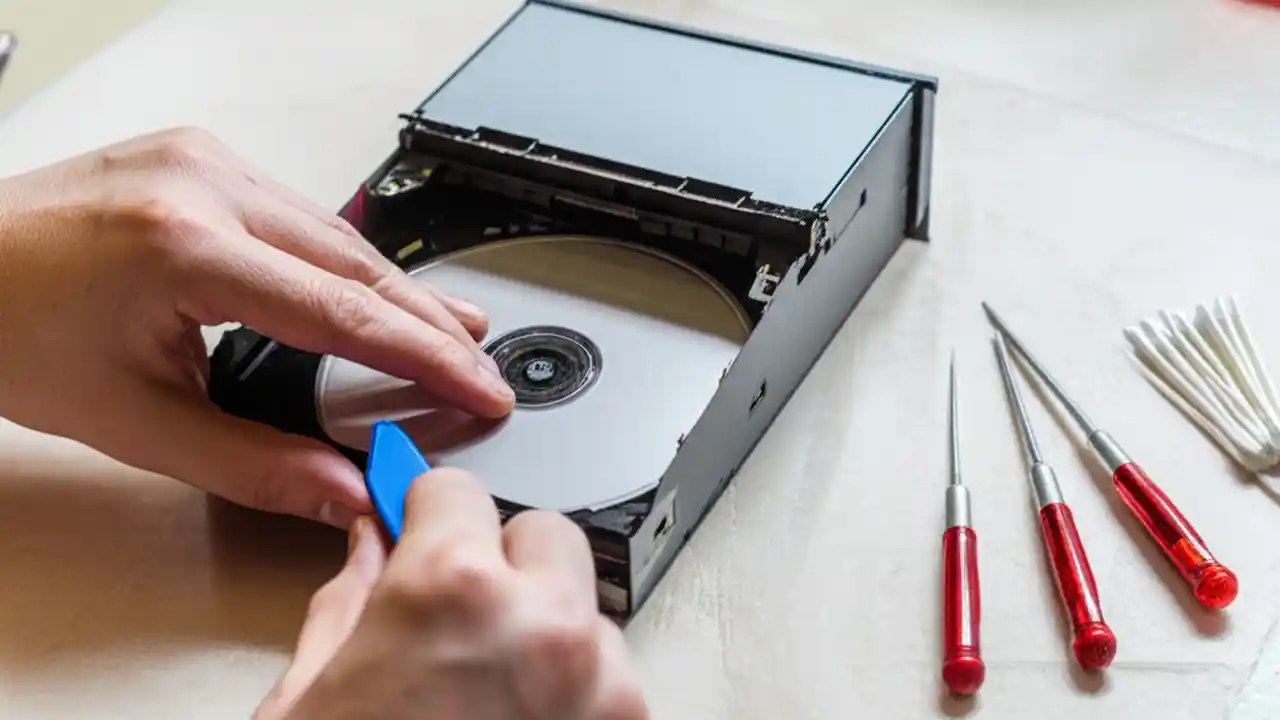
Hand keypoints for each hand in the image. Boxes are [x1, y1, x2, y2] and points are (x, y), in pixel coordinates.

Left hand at [0, 127, 514, 526]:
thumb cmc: (11, 333)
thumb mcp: (134, 422)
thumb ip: (253, 464)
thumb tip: (343, 489)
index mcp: (185, 247)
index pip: (344, 312)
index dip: (426, 357)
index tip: (478, 386)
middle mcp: (203, 184)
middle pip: (356, 263)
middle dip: (430, 321)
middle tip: (481, 367)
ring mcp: (203, 159)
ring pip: (336, 232)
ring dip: (396, 288)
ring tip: (453, 330)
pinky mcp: (199, 157)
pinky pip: (300, 212)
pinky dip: (347, 260)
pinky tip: (377, 288)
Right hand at [254, 468, 648, 719]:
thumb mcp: (312, 697)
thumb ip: (349, 601)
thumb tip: (368, 545)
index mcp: (452, 590)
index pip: (458, 491)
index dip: (428, 511)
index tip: (421, 523)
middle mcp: (544, 622)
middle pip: (543, 534)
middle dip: (500, 559)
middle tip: (455, 613)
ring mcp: (603, 683)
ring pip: (583, 608)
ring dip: (542, 628)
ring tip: (486, 693)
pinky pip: (608, 675)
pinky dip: (571, 686)